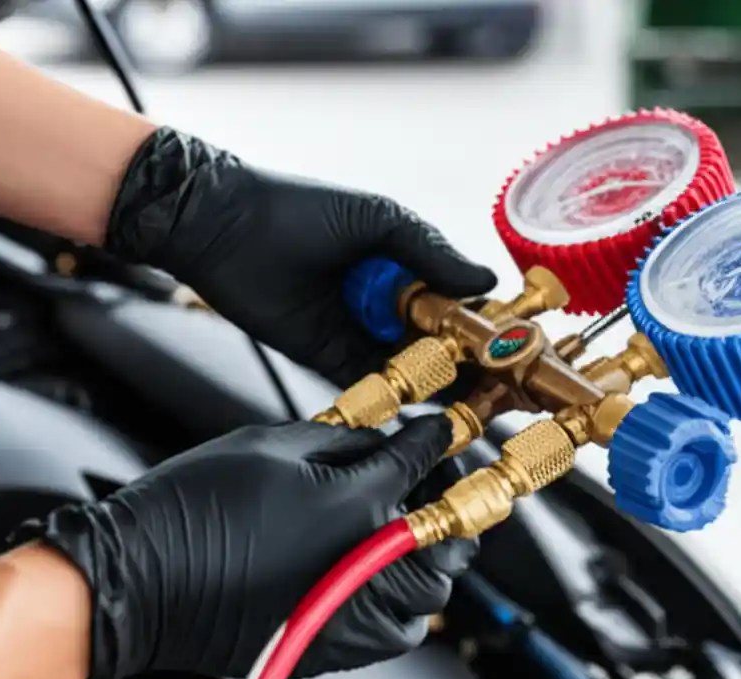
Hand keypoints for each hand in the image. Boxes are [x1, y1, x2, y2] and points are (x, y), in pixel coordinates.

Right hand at [12, 416, 473, 678]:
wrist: (138, 582)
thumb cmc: (190, 509)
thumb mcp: (268, 444)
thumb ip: (338, 438)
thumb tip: (378, 436)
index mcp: (357, 504)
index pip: (422, 461)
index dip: (436, 440)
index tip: (440, 432)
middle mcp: (367, 562)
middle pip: (447, 538)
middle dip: (448, 506)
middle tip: (435, 486)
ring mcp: (352, 611)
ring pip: (432, 594)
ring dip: (430, 561)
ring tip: (408, 535)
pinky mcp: (331, 646)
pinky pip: (398, 632)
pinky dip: (403, 606)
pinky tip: (380, 578)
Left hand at [105, 128, 496, 386]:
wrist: (222, 227)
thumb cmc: (297, 210)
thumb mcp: (376, 220)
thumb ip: (430, 251)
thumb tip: (485, 280)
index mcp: (403, 261)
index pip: (457, 298)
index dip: (486, 321)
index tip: (517, 342)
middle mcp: (386, 300)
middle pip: (441, 339)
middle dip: (473, 360)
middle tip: (508, 382)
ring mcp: (359, 331)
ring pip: (413, 365)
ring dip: (444, 382)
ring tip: (480, 400)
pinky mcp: (328, 357)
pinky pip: (373, 383)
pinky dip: (400, 395)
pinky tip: (430, 406)